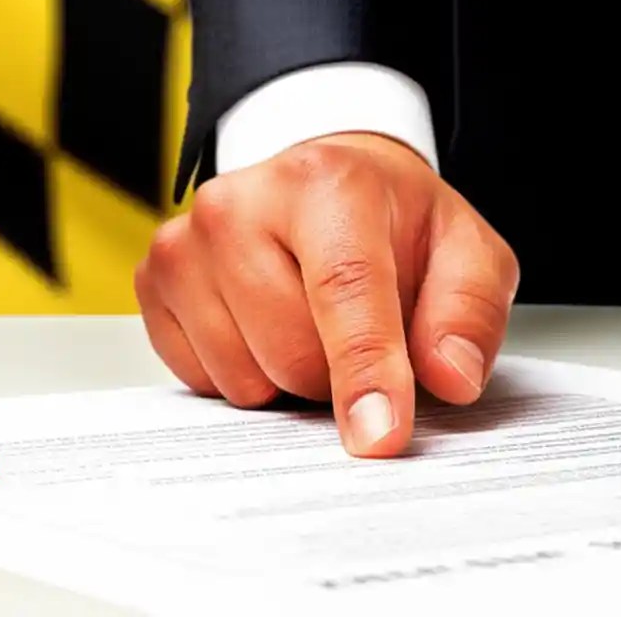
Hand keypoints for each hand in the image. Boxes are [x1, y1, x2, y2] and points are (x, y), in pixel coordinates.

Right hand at [136, 132, 518, 456]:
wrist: (316, 186)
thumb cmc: (385, 222)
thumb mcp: (463, 251)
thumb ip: (469, 312)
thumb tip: (448, 376)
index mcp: (325, 183)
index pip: (344, 289)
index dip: (366, 371)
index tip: (379, 437)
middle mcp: (237, 205)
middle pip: (292, 353)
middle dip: (336, 374)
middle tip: (353, 333)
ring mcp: (184, 244)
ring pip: (243, 378)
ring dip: (286, 377)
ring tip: (303, 321)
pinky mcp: (152, 281)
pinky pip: (201, 380)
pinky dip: (241, 372)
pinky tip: (258, 326)